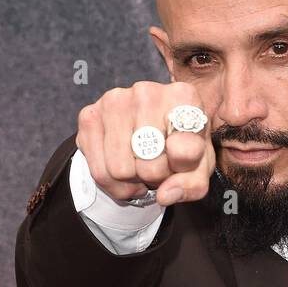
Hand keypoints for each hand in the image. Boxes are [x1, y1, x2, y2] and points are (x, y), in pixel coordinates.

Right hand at [76, 81, 214, 207]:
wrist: (149, 133)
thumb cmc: (180, 148)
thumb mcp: (197, 168)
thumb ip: (192, 185)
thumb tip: (165, 195)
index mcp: (184, 97)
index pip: (184, 151)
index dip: (180, 169)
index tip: (179, 161)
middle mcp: (147, 92)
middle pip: (150, 167)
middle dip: (155, 178)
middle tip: (158, 167)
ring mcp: (115, 101)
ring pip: (120, 171)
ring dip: (132, 181)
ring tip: (140, 167)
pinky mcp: (90, 115)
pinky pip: (99, 171)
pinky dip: (112, 183)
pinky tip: (124, 171)